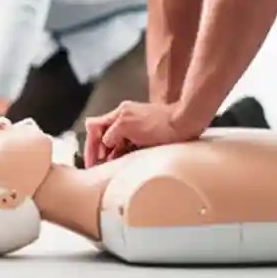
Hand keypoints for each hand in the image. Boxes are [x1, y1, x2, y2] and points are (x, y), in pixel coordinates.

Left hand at [83, 101, 201, 167]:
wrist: (185, 121)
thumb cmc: (174, 129)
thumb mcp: (149, 133)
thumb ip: (134, 139)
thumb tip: (119, 154)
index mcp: (128, 113)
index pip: (105, 127)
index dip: (98, 143)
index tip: (98, 159)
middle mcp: (122, 111)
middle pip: (96, 127)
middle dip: (92, 148)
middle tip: (91, 165)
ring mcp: (123, 115)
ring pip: (100, 134)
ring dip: (96, 151)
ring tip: (96, 166)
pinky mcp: (125, 122)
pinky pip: (108, 140)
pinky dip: (108, 151)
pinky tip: (109, 162)